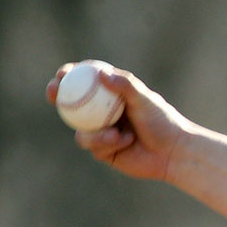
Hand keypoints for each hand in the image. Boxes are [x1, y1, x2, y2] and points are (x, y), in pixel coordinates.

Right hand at [45, 62, 194, 181]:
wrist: (172, 153)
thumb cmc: (162, 122)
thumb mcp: (145, 101)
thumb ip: (125, 86)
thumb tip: (100, 73)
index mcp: (113, 95)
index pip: (86, 80)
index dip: (70, 75)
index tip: (63, 74)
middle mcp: (104, 111)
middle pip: (71, 102)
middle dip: (58, 94)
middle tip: (54, 94)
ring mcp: (102, 131)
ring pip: (80, 129)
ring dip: (94, 132)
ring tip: (115, 134)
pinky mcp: (103, 150)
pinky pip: (92, 146)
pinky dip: (106, 143)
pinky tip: (125, 142)